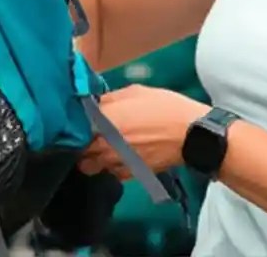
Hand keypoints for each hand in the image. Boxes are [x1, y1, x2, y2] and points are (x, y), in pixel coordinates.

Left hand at [78, 84, 211, 178]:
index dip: (74, 123)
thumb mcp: (136, 92)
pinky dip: (110, 166)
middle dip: (80, 142)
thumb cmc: (164, 107)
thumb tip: (96, 103)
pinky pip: (110, 172)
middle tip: (88, 133)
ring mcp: (115, 162)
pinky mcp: (129, 174)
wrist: (191, 135)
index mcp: (103, 120)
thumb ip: (110, 98)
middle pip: (78, 149)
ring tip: (101, 147)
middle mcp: (104, 144)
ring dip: (92, 157)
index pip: (74, 126)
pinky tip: (119, 155)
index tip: (78, 118)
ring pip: (90, 165)